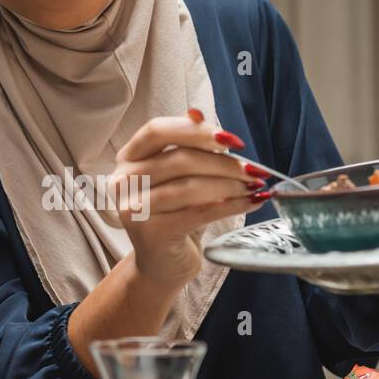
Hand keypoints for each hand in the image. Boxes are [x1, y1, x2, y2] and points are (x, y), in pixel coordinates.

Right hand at [107, 111, 269, 290]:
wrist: (162, 265)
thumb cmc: (175, 215)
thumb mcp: (180, 176)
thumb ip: (187, 145)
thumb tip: (198, 113)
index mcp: (128, 158)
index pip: (157, 130)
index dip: (196, 130)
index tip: (232, 140)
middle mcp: (123, 181)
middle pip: (179, 160)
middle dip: (224, 163)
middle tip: (254, 170)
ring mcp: (133, 209)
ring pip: (190, 187)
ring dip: (231, 186)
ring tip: (255, 187)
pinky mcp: (151, 234)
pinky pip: (198, 213)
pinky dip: (230, 206)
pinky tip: (250, 203)